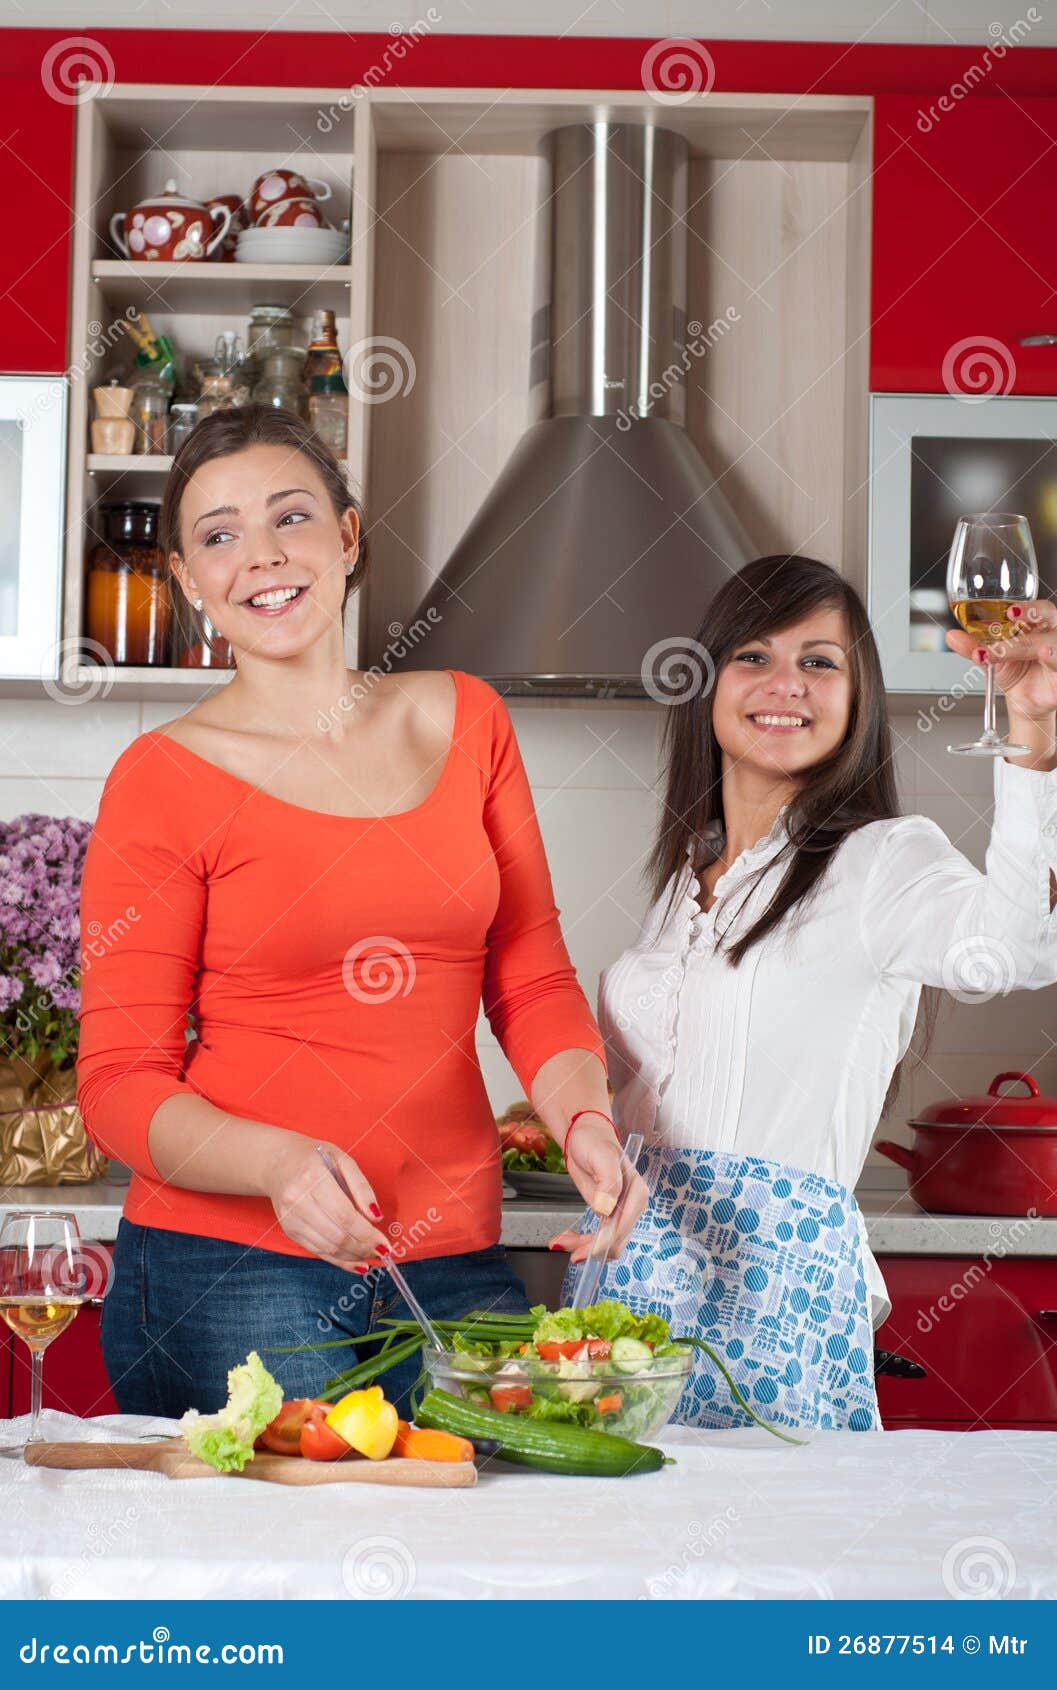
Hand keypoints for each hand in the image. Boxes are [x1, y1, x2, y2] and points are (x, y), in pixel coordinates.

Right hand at [264, 1136, 389, 1270]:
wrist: (278, 1163)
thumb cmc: (315, 1159)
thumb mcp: (343, 1160)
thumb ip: (361, 1187)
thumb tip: (375, 1216)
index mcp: (313, 1178)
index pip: (345, 1216)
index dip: (367, 1234)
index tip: (385, 1243)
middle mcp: (297, 1201)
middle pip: (336, 1235)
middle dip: (363, 1248)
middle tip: (381, 1251)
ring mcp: (291, 1218)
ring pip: (327, 1248)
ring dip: (353, 1256)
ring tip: (371, 1255)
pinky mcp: (289, 1230)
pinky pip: (317, 1251)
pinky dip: (338, 1260)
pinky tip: (355, 1261)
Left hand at [547, 1113, 648, 1263]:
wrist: (583, 1135)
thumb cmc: (594, 1140)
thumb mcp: (601, 1156)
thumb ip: (608, 1182)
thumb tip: (606, 1208)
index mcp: (636, 1194)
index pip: (621, 1229)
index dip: (601, 1244)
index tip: (581, 1252)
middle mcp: (631, 1206)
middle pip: (615, 1242)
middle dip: (590, 1249)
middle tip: (565, 1245)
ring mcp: (620, 1212)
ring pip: (605, 1244)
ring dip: (583, 1247)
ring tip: (560, 1241)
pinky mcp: (607, 1214)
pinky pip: (597, 1237)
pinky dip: (581, 1242)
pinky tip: (565, 1237)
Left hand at [946, 599, 1056, 723]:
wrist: (1027, 700)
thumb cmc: (1018, 672)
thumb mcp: (992, 658)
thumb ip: (973, 647)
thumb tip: (952, 637)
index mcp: (1037, 625)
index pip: (1037, 608)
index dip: (1027, 607)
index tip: (1010, 611)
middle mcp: (1052, 634)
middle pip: (1050, 616)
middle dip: (1034, 614)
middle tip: (1013, 617)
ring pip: (1055, 645)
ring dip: (1044, 648)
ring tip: (1038, 651)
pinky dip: (1054, 663)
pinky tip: (1047, 658)